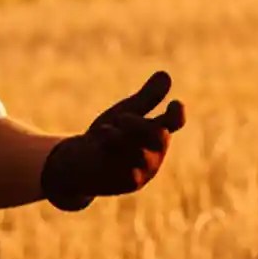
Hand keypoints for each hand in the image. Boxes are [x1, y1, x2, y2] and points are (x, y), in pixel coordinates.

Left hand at [40, 71, 186, 210]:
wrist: (80, 162)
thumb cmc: (106, 136)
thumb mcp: (125, 113)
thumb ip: (147, 98)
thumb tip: (166, 74)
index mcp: (157, 132)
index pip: (175, 121)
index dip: (178, 113)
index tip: (174, 103)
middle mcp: (156, 153)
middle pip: (159, 135)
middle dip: (138, 124)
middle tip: (120, 118)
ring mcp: (145, 170)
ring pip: (141, 151)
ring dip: (120, 137)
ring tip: (104, 131)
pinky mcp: (131, 183)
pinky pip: (130, 169)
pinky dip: (112, 151)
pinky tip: (99, 143)